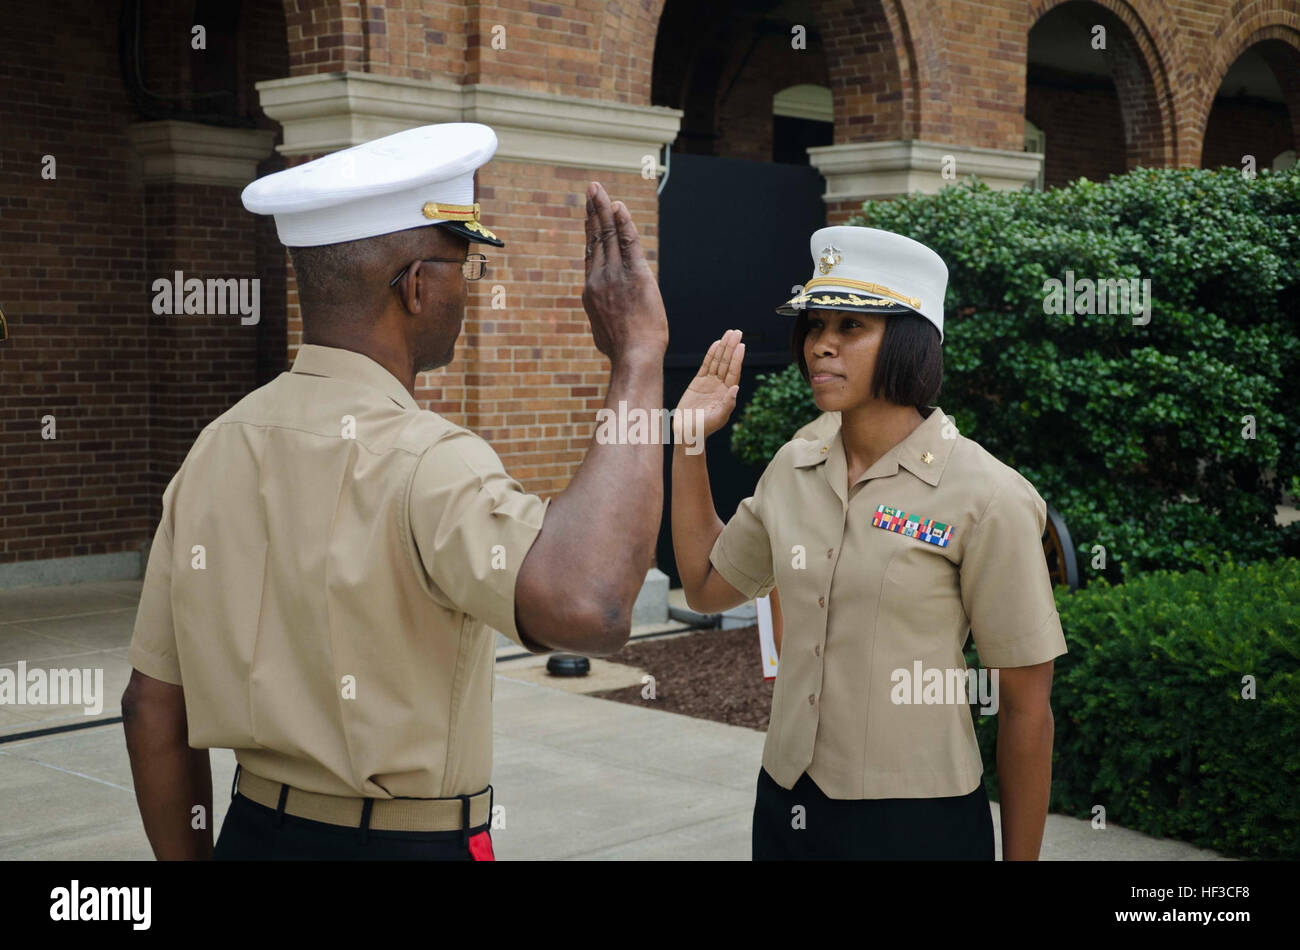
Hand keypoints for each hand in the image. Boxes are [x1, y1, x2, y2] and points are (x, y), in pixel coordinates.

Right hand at [581, 182, 668, 362]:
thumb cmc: (621, 350)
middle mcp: (599, 278)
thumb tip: (604, 319)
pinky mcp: (636, 275)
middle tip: (591, 190)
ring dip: (604, 209)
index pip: (591, 253)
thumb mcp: (603, 331)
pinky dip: (623, 223)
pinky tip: (619, 207)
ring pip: (608, 235)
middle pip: (596, 238)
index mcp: (591, 290)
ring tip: (599, 190)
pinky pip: (628, 243)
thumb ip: (602, 316)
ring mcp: (616, 275)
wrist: (633, 356)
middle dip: (593, 211)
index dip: (591, 231)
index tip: (590, 214)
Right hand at [675, 329, 744, 441]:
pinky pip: (706, 365)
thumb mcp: (718, 418)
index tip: (741, 346)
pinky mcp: (698, 382)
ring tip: (729, 333)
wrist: (687, 432)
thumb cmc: (703, 428)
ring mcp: (709, 383)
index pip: (734, 372)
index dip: (737, 359)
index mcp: (727, 393)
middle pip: (727, 363)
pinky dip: (711, 354)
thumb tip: (736, 388)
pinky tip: (716, 344)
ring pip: (718, 361)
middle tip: (737, 332)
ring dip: (723, 347)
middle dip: (732, 347)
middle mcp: (720, 386)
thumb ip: (728, 404)